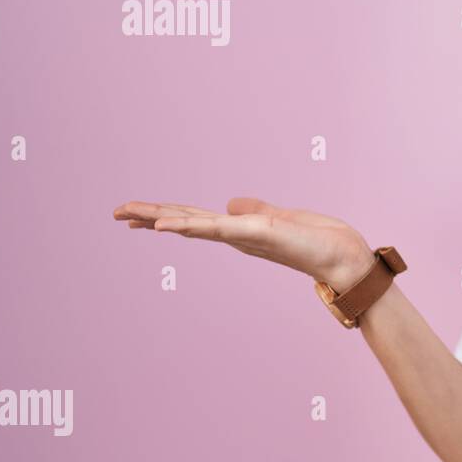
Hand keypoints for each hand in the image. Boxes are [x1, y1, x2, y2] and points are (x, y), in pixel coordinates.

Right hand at [112, 198, 376, 292]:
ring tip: (128, 213)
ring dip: (159, 217)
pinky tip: (164, 225)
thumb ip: (256, 210)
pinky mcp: (258, 233)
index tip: (135, 214)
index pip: (195, 219)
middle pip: (186, 221)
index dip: (165, 214)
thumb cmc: (321, 242)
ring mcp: (245, 236)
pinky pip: (216, 228)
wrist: (347, 260)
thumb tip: (231, 201)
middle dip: (150, 216)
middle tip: (115, 212)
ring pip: (193, 224)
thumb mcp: (284, 218)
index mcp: (241, 230)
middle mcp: (238, 236)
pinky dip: (189, 226)